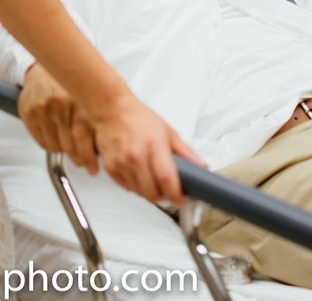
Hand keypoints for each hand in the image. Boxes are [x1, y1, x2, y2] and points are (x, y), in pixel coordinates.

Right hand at [17, 64, 96, 170]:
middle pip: (69, 145)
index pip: (82, 138)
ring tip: (71, 146)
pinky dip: (50, 144)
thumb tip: (108, 146)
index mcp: (79, 99)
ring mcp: (43, 107)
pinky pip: (41, 141)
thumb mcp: (92, 94)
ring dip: (65, 151)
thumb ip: (99, 116)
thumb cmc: (74, 81)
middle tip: (85, 163)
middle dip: (79, 159)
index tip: (93, 166)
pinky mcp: (28, 111)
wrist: (49, 62)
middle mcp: (60, 103)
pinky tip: (57, 136)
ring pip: (55, 145)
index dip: (88, 157)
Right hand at [87, 95, 204, 206]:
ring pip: (139, 193)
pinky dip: (136, 187)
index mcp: (154, 145)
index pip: (166, 178)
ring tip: (155, 182)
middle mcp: (136, 156)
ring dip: (149, 193)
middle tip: (170, 193)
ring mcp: (121, 163)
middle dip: (164, 197)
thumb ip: (186, 153)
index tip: (182, 201)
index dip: (176, 195)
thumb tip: (200, 167)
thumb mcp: (169, 132)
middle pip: (151, 191)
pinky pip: (126, 188)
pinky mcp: (110, 168)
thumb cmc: (140, 119)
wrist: (112, 110)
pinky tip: (141, 177)